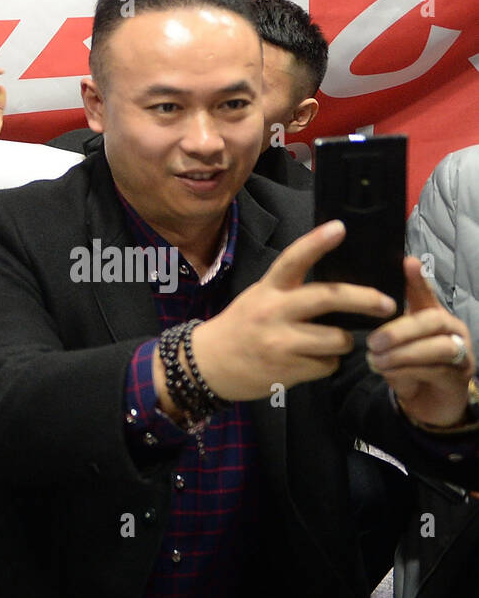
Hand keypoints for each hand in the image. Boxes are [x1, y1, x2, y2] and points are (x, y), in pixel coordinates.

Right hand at [183, 221, 397, 402]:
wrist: (209, 364)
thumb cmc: (242, 326)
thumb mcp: (259, 299)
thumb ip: (290, 292)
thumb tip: (338, 288)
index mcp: (268, 289)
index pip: (293, 259)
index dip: (316, 242)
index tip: (340, 227)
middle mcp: (273, 311)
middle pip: (329, 298)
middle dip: (365, 299)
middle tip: (388, 303)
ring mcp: (281, 342)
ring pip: (337, 339)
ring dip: (343, 342)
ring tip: (331, 342)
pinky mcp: (288, 370)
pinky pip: (328, 365)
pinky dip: (327, 363)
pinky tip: (310, 361)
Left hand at [366, 260, 475, 428]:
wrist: (424, 402)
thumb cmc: (406, 365)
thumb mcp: (392, 345)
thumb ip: (385, 328)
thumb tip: (365, 310)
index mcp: (432, 314)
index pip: (426, 293)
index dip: (418, 279)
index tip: (408, 262)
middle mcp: (451, 329)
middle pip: (433, 320)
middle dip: (401, 330)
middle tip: (372, 341)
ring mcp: (460, 353)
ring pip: (437, 347)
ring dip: (403, 353)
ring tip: (376, 359)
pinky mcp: (459, 378)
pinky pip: (436, 370)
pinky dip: (408, 370)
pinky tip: (388, 372)